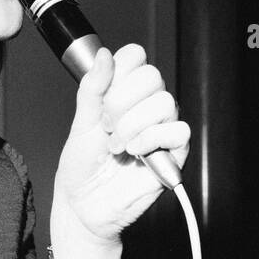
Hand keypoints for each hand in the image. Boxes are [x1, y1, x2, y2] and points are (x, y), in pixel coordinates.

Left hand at [51, 45, 190, 252]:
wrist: (83, 204)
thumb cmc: (81, 166)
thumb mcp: (80, 123)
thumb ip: (92, 88)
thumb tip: (104, 54)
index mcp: (124, 93)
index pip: (136, 57)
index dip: (119, 72)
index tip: (102, 98)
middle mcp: (146, 107)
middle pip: (152, 76)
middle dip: (121, 102)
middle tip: (106, 126)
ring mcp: (161, 129)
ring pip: (165, 102)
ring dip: (133, 125)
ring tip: (116, 146)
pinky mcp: (173, 153)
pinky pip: (178, 131)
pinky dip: (152, 139)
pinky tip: (134, 153)